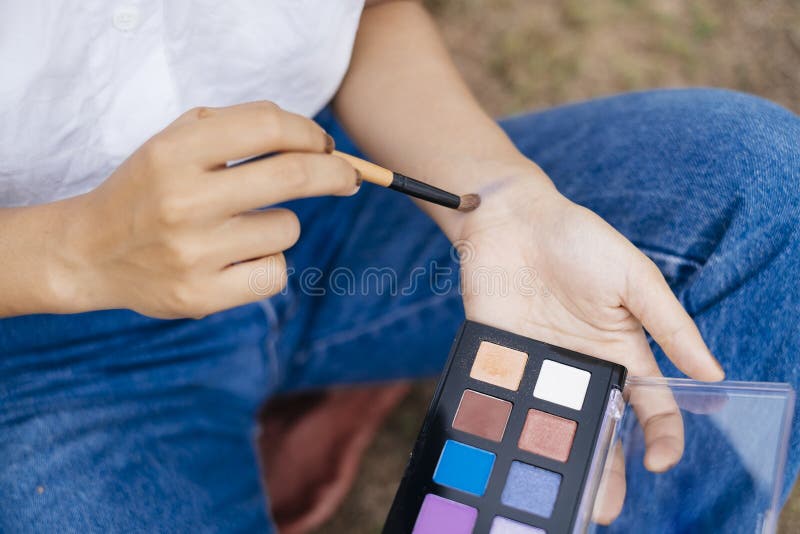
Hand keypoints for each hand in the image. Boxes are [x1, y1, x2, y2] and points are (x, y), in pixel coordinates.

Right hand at [53, 101, 358, 317]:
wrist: (89, 252)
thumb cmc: (149, 189)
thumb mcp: (174, 142)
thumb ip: (236, 129)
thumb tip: (318, 147)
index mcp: (174, 153)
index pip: (267, 126)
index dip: (308, 132)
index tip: (323, 144)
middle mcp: (183, 201)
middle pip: (294, 176)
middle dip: (336, 173)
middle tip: (350, 176)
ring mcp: (192, 253)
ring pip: (287, 229)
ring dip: (280, 224)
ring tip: (239, 227)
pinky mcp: (201, 296)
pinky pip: (275, 273)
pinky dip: (267, 262)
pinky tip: (234, 260)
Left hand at [455, 168, 723, 521]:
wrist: (511, 218)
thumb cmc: (579, 239)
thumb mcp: (634, 276)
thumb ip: (669, 323)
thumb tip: (712, 373)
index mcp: (622, 350)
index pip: (652, 407)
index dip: (661, 437)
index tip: (658, 460)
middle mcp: (583, 367)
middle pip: (601, 428)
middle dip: (606, 469)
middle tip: (601, 505)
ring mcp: (542, 367)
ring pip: (557, 425)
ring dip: (561, 457)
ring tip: (560, 489)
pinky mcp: (502, 360)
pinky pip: (511, 400)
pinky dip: (514, 426)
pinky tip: (515, 449)